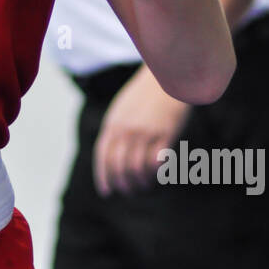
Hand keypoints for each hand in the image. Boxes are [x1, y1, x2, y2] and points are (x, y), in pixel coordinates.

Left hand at [93, 66, 191, 195]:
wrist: (166, 77)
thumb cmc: (144, 95)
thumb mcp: (122, 110)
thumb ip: (115, 130)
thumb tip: (111, 156)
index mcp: (113, 124)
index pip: (103, 156)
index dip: (103, 176)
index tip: (107, 191)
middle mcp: (126, 130)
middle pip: (119, 166)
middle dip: (122, 184)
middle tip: (129, 191)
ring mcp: (145, 132)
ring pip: (137, 168)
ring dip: (140, 182)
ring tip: (144, 185)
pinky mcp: (164, 134)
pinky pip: (156, 162)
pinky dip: (155, 173)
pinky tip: (157, 174)